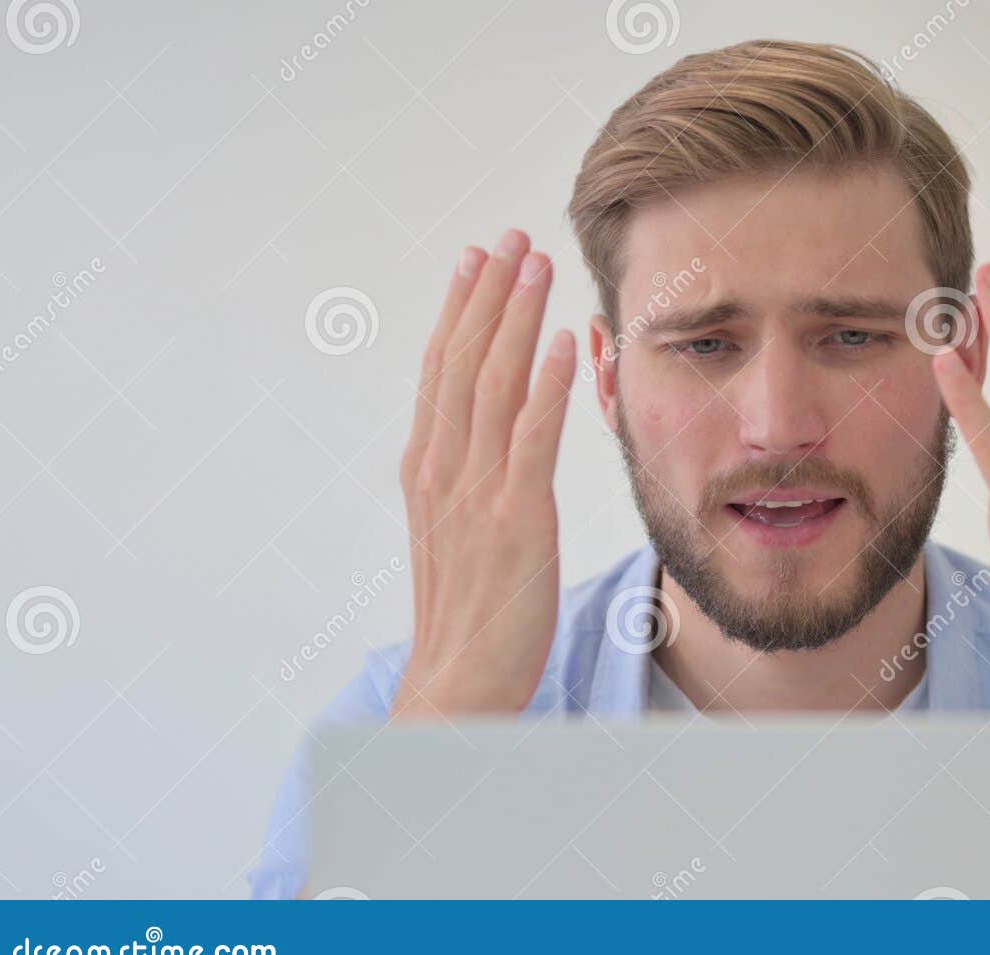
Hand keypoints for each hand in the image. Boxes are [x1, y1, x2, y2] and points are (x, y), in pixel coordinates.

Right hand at [392, 229, 575, 717]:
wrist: (458, 684)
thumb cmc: (466, 619)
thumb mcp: (456, 537)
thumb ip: (466, 483)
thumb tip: (483, 442)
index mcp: (427, 472)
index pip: (441, 372)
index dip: (460, 311)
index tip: (475, 261)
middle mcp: (442, 471)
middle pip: (462, 362)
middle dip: (487, 294)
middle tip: (507, 237)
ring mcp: (475, 492)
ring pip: (492, 384)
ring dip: (515, 318)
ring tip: (533, 263)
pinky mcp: (516, 519)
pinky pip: (530, 439)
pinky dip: (545, 386)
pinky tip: (562, 343)